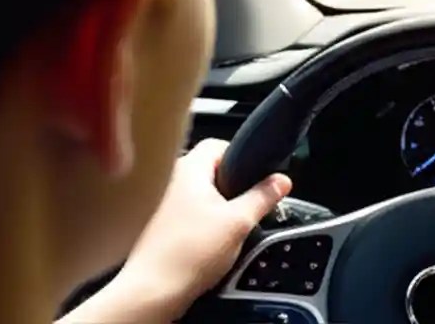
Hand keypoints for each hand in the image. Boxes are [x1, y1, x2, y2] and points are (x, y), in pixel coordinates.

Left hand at [59, 139, 290, 322]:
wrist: (153, 290)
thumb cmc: (190, 252)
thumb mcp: (239, 222)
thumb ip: (263, 197)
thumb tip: (281, 181)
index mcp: (188, 168)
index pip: (219, 144)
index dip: (241, 158)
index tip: (254, 178)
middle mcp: (169, 177)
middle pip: (208, 169)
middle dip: (229, 186)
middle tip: (242, 207)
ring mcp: (158, 200)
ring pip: (196, 191)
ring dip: (213, 205)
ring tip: (224, 227)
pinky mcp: (154, 222)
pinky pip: (183, 210)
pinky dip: (197, 220)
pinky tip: (204, 240)